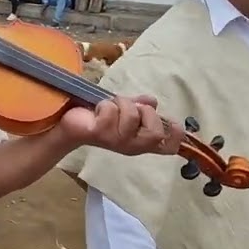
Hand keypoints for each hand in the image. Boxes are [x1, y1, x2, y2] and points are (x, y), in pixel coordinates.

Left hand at [56, 95, 183, 156]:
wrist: (72, 121)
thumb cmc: (101, 116)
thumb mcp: (125, 109)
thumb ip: (140, 106)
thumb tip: (152, 101)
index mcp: (141, 141)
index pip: (168, 147)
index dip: (176, 136)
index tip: (174, 125)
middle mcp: (132, 146)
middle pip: (156, 133)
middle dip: (145, 112)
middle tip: (129, 108)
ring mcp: (116, 141)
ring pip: (132, 116)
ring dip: (120, 103)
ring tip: (109, 106)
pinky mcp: (100, 134)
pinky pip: (111, 112)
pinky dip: (105, 104)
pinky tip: (96, 110)